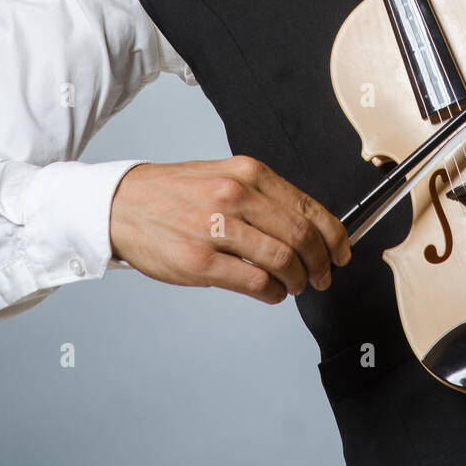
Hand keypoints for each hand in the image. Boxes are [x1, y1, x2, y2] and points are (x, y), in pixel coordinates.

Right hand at [109, 157, 350, 303]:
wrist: (123, 204)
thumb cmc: (176, 193)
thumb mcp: (224, 176)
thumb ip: (264, 197)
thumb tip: (309, 226)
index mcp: (247, 172)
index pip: (308, 206)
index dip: (334, 235)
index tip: (342, 251)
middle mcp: (235, 195)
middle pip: (302, 235)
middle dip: (321, 262)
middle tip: (323, 276)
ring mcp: (217, 228)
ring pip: (283, 260)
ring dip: (298, 281)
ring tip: (295, 286)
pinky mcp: (200, 261)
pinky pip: (254, 283)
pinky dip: (272, 294)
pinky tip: (271, 293)